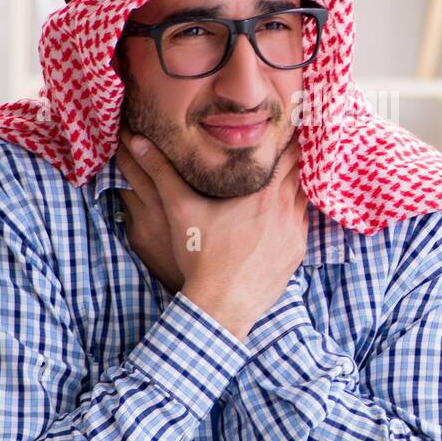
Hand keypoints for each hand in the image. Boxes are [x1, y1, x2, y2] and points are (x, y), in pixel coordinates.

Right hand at [123, 131, 307, 339]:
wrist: (221, 308)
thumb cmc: (202, 258)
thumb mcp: (180, 211)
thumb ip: (162, 173)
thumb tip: (139, 142)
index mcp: (265, 194)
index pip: (289, 153)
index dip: (285, 140)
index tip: (277, 132)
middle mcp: (287, 211)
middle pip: (299, 173)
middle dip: (289, 161)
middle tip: (276, 152)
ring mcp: (295, 234)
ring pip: (302, 198)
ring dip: (293, 188)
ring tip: (277, 181)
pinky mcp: (297, 255)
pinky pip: (303, 224)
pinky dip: (294, 214)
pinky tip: (279, 215)